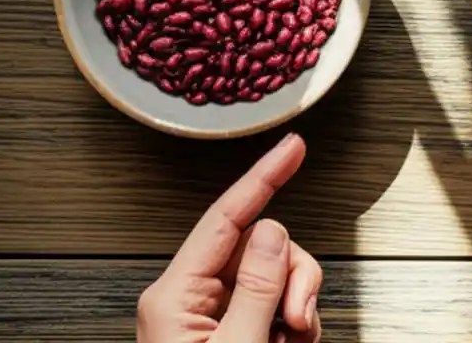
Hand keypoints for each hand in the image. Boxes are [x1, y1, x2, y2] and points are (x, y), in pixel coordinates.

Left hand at [137, 133, 321, 342]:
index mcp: (174, 297)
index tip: (292, 147)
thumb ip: (257, 288)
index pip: (225, 217)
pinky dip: (294, 325)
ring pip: (277, 276)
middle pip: (262, 249)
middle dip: (293, 280)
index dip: (263, 177)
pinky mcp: (233, 331)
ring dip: (296, 306)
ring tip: (290, 342)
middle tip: (297, 320)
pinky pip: (278, 303)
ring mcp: (212, 316)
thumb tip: (273, 232)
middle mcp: (190, 299)